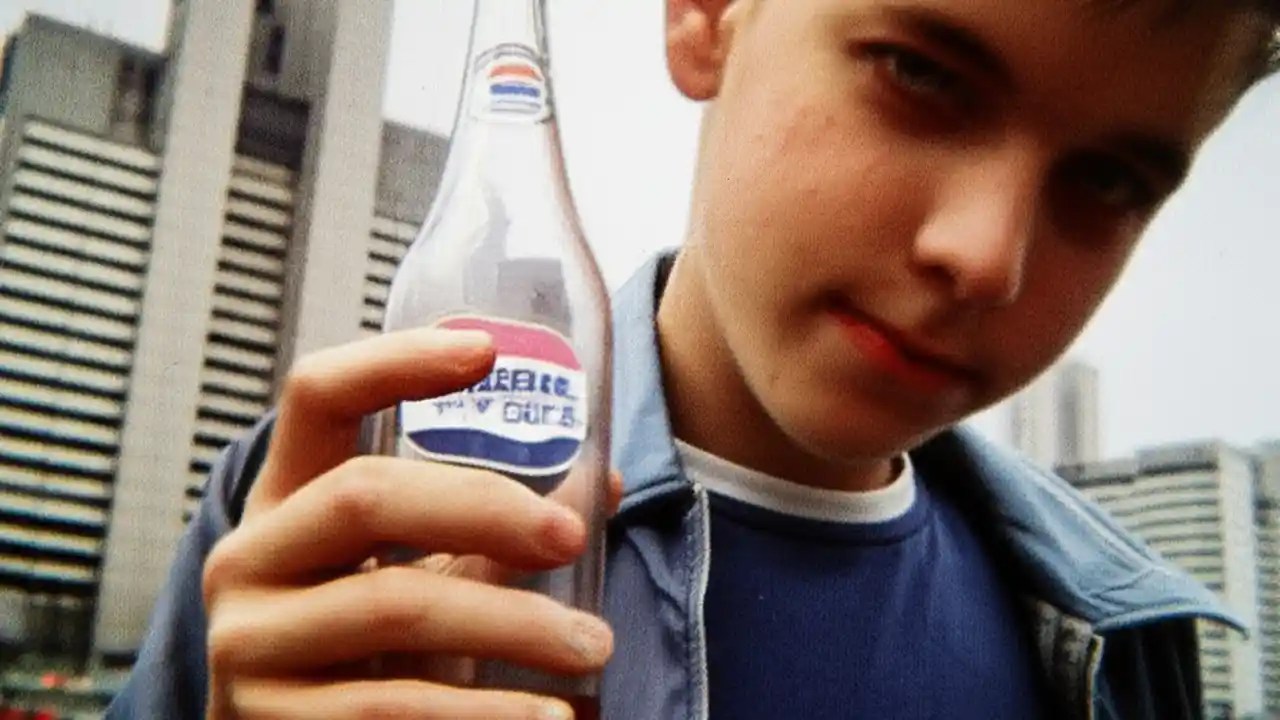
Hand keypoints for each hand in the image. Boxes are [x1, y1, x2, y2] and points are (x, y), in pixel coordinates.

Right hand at [202, 328, 618, 718]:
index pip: (318, 395)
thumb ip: (484, 529)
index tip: (486, 349)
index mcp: (285, 500)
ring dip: (514, 625)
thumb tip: (601, 485)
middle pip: (365, 496)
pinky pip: (393, 706)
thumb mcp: (412, 573)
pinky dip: (486, 715)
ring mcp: (248, 645)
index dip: (395, 362)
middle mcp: (249, 559)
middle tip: (571, 537)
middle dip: (485, 509)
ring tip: (592, 645)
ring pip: (394, 606)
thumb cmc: (365, 648)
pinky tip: (548, 718)